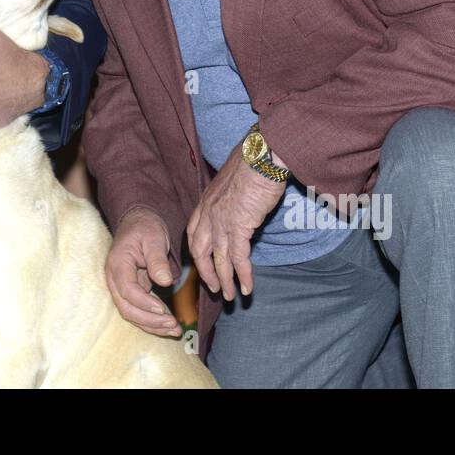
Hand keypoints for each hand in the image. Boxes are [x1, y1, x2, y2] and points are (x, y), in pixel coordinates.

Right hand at [105, 206, 181, 336]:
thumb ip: (157, 259)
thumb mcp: (154, 237)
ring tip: (175, 330)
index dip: (144, 303)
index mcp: (118, 264)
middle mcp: (114, 279)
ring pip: (131, 314)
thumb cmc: (145, 227)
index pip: (127, 290)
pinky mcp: (130, 292)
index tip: (163, 310)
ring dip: (152, 326)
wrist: (138, 222)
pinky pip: (138, 311)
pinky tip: (169, 325)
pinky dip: (152, 321)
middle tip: (173, 324)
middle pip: (126, 308)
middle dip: (150, 320)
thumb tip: (165, 281)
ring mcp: (120, 287)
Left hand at [187, 144, 286, 300]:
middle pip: (200, 252)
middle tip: (215, 289)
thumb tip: (238, 202)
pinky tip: (247, 288)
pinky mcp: (240, 227)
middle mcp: (208, 214)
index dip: (197, 254)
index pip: (193, 234)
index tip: (202, 266)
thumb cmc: (250, 163)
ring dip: (225, 281)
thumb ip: (229, 196)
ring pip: (219, 260)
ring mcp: (222, 222)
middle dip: (206, 274)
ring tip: (231, 297)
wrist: (260, 156)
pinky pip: (238, 259)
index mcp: (204, 202)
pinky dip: (243, 275)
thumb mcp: (231, 180)